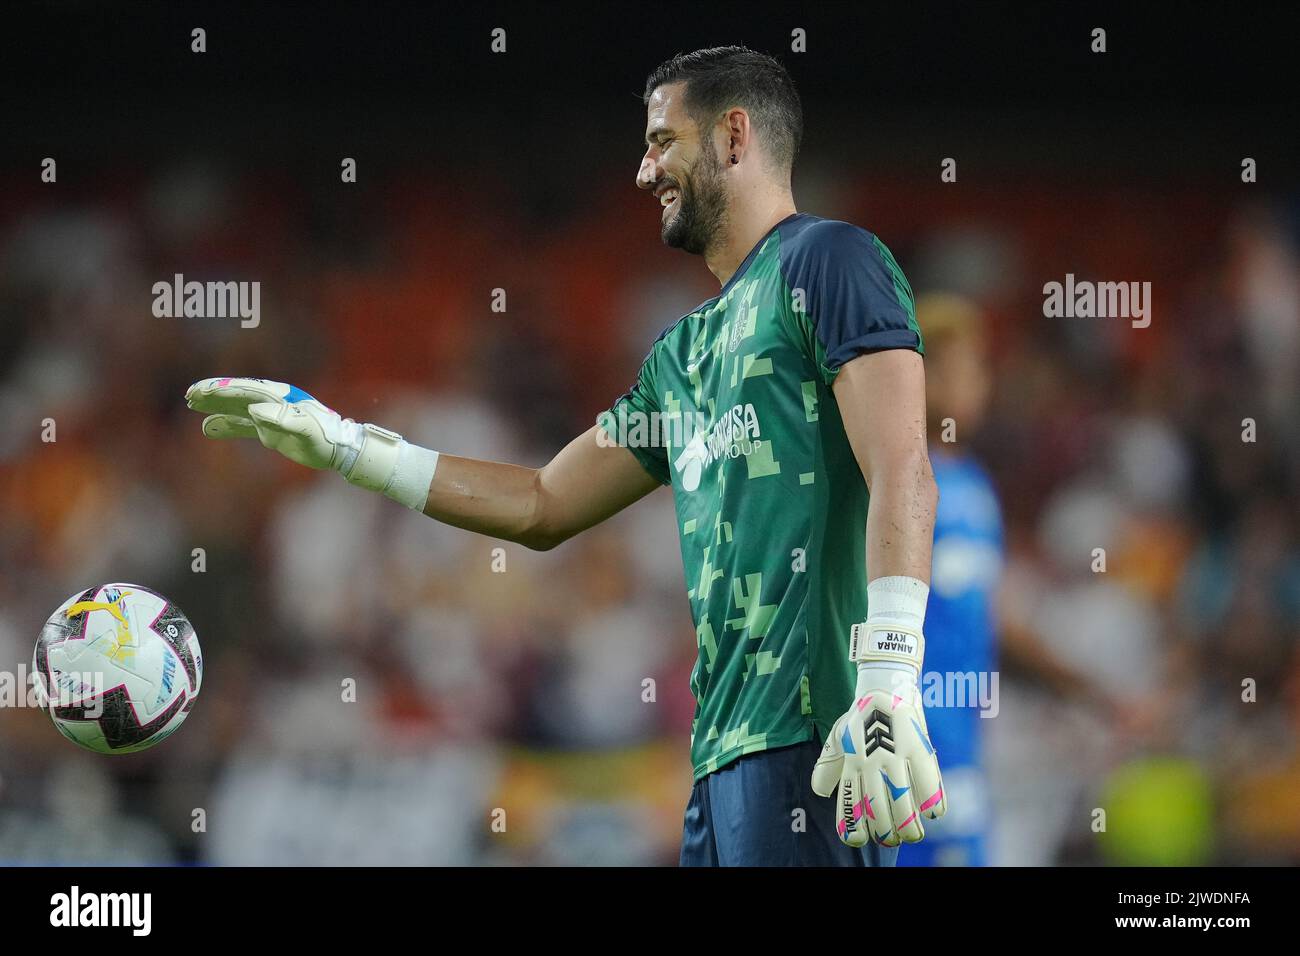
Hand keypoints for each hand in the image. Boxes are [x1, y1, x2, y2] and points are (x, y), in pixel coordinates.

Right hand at [185, 377, 362, 471]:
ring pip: (236, 409)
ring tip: (192, 405)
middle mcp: (272, 403)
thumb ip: (283, 419)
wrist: (338, 449)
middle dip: (213, 394)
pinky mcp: (270, 430)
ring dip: (215, 407)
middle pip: (237, 395)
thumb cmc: (324, 438)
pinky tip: (207, 429)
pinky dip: (225, 426)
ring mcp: (270, 416)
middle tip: (189, 395)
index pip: (244, 390)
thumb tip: (253, 411)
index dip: (221, 389)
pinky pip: (242, 426)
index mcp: (278, 397)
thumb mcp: (306, 430)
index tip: (200, 390)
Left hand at [812, 625, 946, 847]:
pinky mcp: (918, 746)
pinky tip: (933, 812)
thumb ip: (829, 766)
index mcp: (852, 762)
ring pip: (904, 803)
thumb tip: (820, 792)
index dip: (853, 827)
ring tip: (912, 833)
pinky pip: (929, 783)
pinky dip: (933, 803)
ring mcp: (895, 755)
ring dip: (909, 826)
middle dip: (885, 832)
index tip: (859, 839)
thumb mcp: (839, 737)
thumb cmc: (861, 716)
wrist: (885, 685)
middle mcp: (871, 762)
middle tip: (892, 838)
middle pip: (879, 810)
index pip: (850, 803)